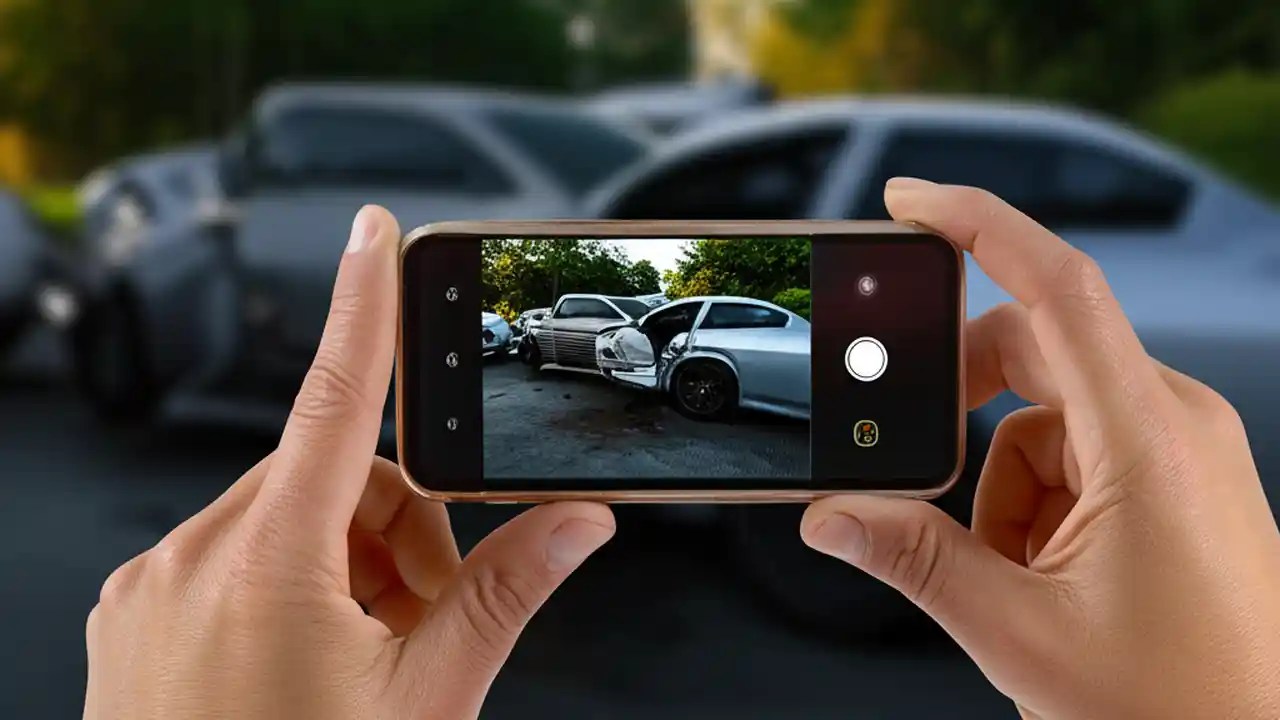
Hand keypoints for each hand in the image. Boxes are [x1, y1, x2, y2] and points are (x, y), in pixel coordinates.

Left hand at [84, 206, 615, 719]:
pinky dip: (288, 582)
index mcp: (269, 566)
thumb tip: (579, 524)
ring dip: (346, 562)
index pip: (338, 402)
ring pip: (283, 517)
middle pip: (331, 478)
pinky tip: (311, 658)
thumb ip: (507, 594)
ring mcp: (153, 587)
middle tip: (425, 615)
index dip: (365, 306)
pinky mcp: (134, 614)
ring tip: (370, 654)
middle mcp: (193, 558)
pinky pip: (231, 554)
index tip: (374, 233)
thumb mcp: (426, 701)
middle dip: (398, 530)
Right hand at [802, 179, 1279, 718]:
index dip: (977, 225)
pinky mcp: (1171, 479)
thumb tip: (833, 514)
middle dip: (959, 408)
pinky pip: (1073, 453)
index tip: (908, 204)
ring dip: (996, 483)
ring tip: (1011, 575)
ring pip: (1042, 416)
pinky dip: (1030, 501)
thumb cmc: (1182, 705)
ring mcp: (1176, 451)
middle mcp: (1173, 424)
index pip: (1057, 287)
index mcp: (1149, 439)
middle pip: (1031, 353)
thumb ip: (915, 560)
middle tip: (917, 476)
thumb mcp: (1022, 632)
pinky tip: (1039, 574)